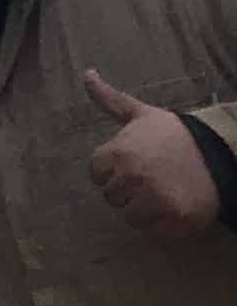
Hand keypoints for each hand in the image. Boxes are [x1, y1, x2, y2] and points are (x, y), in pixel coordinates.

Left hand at [82, 72, 222, 235]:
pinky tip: (174, 206)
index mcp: (118, 153)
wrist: (219, 151)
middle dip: (129, 190)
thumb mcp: (140, 113)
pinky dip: (162, 225)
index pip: (96, 175)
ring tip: (164, 191)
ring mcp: (154, 200)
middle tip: (152, 177)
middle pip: (112, 197)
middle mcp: (132, 177)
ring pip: (130, 217)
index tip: (133, 164)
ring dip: (144, 209)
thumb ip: (109, 99)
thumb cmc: (174, 133)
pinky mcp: (174, 220)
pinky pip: (152, 233)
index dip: (113, 171)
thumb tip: (86, 73)